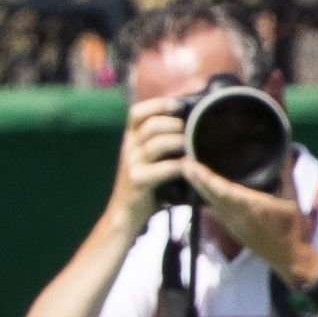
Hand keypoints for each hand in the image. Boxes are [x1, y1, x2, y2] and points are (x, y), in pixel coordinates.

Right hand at [112, 99, 192, 230]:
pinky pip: (162, 169)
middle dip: (175, 124)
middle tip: (191, 130)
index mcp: (130, 139)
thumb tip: (187, 125)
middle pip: (151, 124)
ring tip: (192, 146)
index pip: (137, 112)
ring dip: (178, 142)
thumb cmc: (145, 183)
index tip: (178, 104)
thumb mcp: (147, 158)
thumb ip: (159, 142)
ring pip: (157, 143)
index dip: (157, 104)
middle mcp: (128, 148)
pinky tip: (189, 166)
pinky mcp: (138, 181)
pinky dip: (178, 166)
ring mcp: (132, 164)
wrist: (126, 212)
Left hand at [184, 144, 317, 279]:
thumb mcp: (292, 198)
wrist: (291, 258)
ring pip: (210, 203)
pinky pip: (215, 210)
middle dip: (195, 178)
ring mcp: (232, 224)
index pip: (220, 189)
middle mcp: (236, 215)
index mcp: (250, 205)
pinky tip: (203, 189)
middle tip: (183, 162)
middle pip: (209, 195)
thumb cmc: (294, 229)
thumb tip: (283, 147)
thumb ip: (285, 172)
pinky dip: (207, 197)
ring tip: (189, 170)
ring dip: (199, 187)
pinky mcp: (233, 229)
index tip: (189, 163)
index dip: (203, 176)